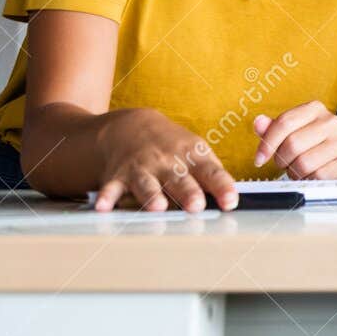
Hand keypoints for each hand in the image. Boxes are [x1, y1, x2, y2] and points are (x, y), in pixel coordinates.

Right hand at [94, 108, 237, 213]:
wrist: (133, 127)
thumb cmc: (173, 147)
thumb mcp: (197, 153)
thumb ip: (213, 176)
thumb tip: (233, 201)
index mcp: (192, 157)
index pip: (211, 173)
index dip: (222, 187)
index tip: (230, 201)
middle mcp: (168, 162)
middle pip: (180, 180)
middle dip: (188, 193)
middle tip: (196, 205)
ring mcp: (142, 168)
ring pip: (148, 184)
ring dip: (152, 196)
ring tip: (158, 208)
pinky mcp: (119, 175)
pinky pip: (112, 187)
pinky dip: (107, 196)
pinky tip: (103, 207)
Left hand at [252, 103, 336, 179]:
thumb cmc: (314, 143)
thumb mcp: (293, 131)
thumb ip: (273, 128)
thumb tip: (258, 122)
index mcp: (315, 109)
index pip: (284, 123)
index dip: (267, 144)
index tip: (259, 159)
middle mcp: (330, 121)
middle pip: (292, 144)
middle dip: (282, 160)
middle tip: (285, 163)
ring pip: (304, 163)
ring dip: (295, 172)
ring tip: (299, 169)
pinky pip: (318, 175)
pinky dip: (309, 179)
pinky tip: (311, 175)